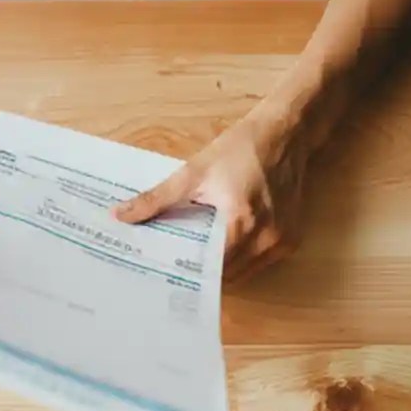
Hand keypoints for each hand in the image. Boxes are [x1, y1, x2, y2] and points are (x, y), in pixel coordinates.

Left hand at [113, 105, 316, 282]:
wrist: (285, 133)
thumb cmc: (241, 148)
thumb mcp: (194, 172)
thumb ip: (156, 199)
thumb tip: (119, 216)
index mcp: (242, 223)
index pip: (209, 268)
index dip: (185, 275)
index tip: (162, 277)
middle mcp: (266, 240)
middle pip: (225, 276)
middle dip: (200, 275)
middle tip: (172, 271)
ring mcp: (282, 243)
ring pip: (243, 274)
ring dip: (220, 271)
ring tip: (192, 263)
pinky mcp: (290, 241)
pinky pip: (258, 263)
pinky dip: (239, 261)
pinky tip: (219, 250)